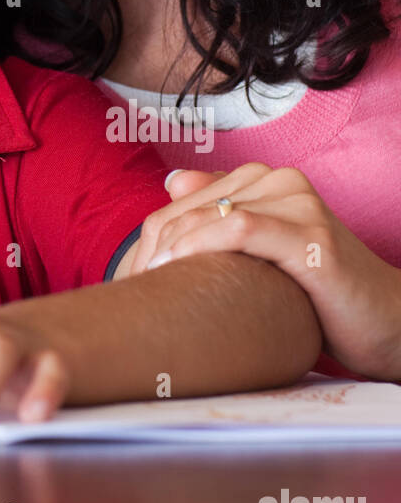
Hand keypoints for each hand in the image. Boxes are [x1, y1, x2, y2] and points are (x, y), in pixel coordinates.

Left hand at [132, 163, 400, 380]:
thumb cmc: (319, 294)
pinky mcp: (311, 236)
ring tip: (147, 284)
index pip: (183, 202)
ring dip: (171, 249)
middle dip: (153, 247)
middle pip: (189, 208)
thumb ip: (224, 211)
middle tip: (131, 288)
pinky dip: (203, 246)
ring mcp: (299, 204)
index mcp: (264, 180)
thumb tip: (172, 179)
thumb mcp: (265, 251)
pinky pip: (241, 229)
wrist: (389, 323)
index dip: (149, 239)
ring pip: (210, 215)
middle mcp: (280, 180)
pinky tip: (177, 270)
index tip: (128, 278)